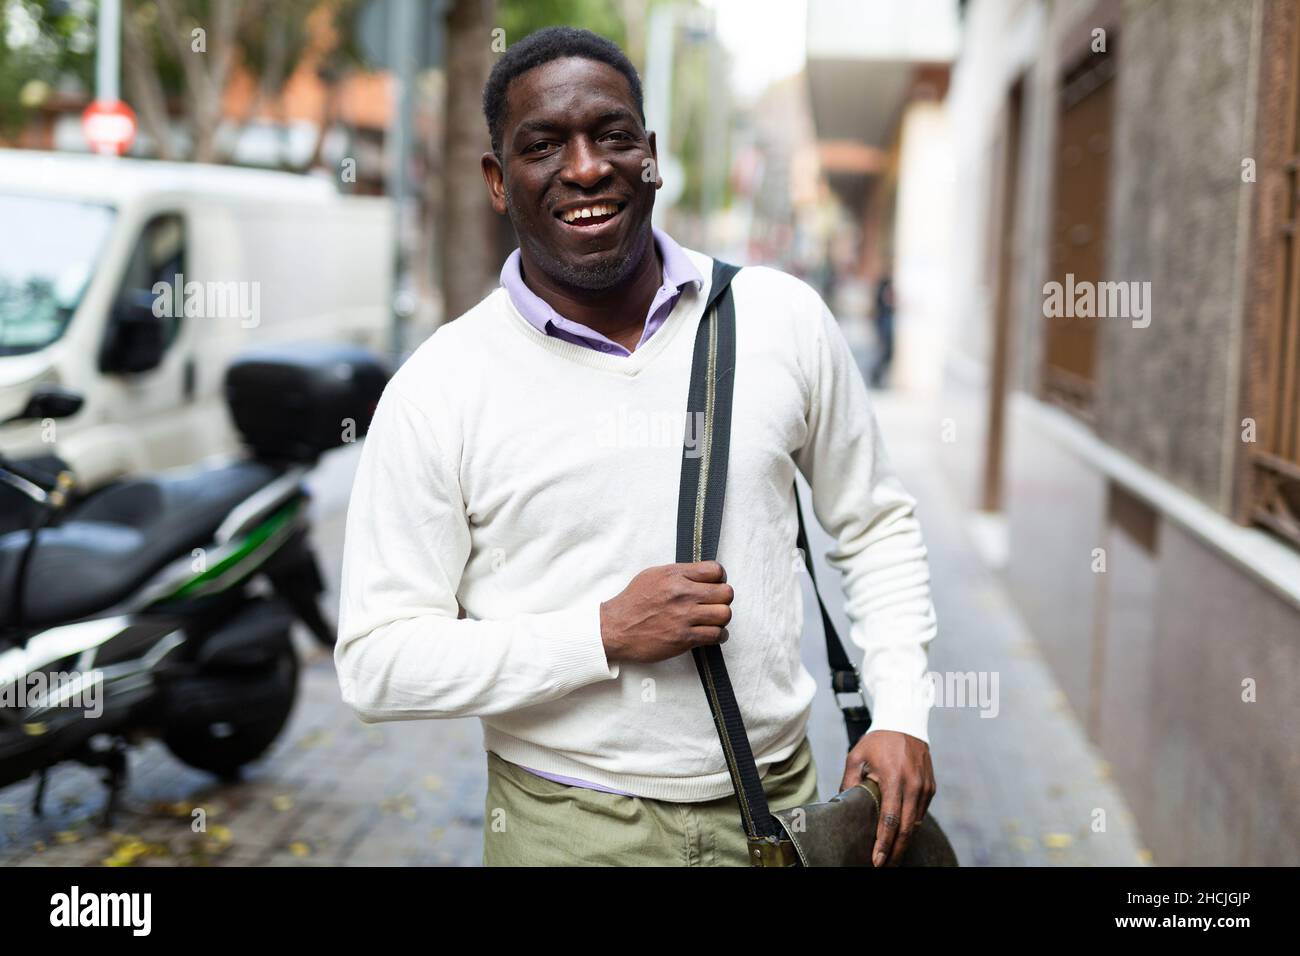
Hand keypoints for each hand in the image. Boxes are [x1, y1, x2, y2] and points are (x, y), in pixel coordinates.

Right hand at [599, 561, 732, 663]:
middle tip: (714, 604)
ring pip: (724, 614)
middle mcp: (682, 594)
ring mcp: (684, 617)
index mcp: (675, 576)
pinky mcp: (683, 638)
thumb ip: (678, 573)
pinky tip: (710, 633)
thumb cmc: (632, 602)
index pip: (715, 570)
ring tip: (713, 620)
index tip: (715, 585)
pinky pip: (716, 635)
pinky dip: (718, 635)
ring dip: (721, 618)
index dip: (719, 578)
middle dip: (723, 599)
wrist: (615, 628)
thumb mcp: (652, 576)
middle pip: (726, 593)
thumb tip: (700, 575)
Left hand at [840, 729, 934, 866]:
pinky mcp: (931, 788)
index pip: (890, 819)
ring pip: (916, 823)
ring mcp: (925, 787)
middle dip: (896, 851)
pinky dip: (911, 825)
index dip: (884, 843)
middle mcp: (913, 785)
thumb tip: (839, 803)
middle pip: (906, 828)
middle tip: (885, 866)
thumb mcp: (856, 756)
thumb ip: (849, 781)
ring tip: (890, 854)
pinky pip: (921, 812)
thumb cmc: (878, 740)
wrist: (905, 722)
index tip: (877, 860)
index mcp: (893, 778)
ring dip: (904, 841)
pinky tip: (900, 834)